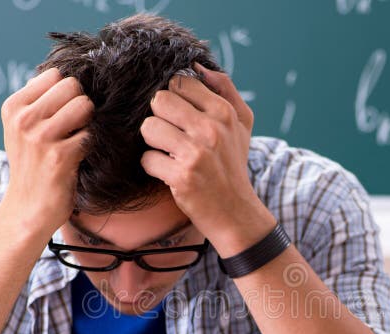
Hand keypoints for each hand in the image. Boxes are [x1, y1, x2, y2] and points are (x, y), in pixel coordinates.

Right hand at [0, 68, 93, 238]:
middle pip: (72, 86)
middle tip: (73, 129)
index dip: (66, 94)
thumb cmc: (32, 166)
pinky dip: (90, 145)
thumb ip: (38, 101)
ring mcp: (41, 138)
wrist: (27, 210)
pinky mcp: (60, 157)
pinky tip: (79, 158)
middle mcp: (24, 119)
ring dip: (87, 123)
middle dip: (80, 105)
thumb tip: (63, 74)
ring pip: (84, 106)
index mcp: (13, 107)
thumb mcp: (22, 128)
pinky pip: (91, 135)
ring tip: (76, 140)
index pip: (55, 75)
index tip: (61, 115)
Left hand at [140, 64, 274, 255]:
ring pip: (149, 128)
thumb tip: (197, 65)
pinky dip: (153, 168)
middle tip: (171, 136)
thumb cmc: (233, 165)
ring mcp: (196, 153)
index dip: (174, 100)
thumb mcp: (242, 124)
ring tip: (169, 154)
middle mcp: (210, 129)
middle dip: (160, 118)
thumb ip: (225, 89)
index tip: (180, 118)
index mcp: (224, 112)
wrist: (235, 212)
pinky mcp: (182, 177)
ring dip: (153, 143)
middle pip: (159, 101)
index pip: (179, 83)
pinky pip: (147, 159)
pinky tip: (168, 174)